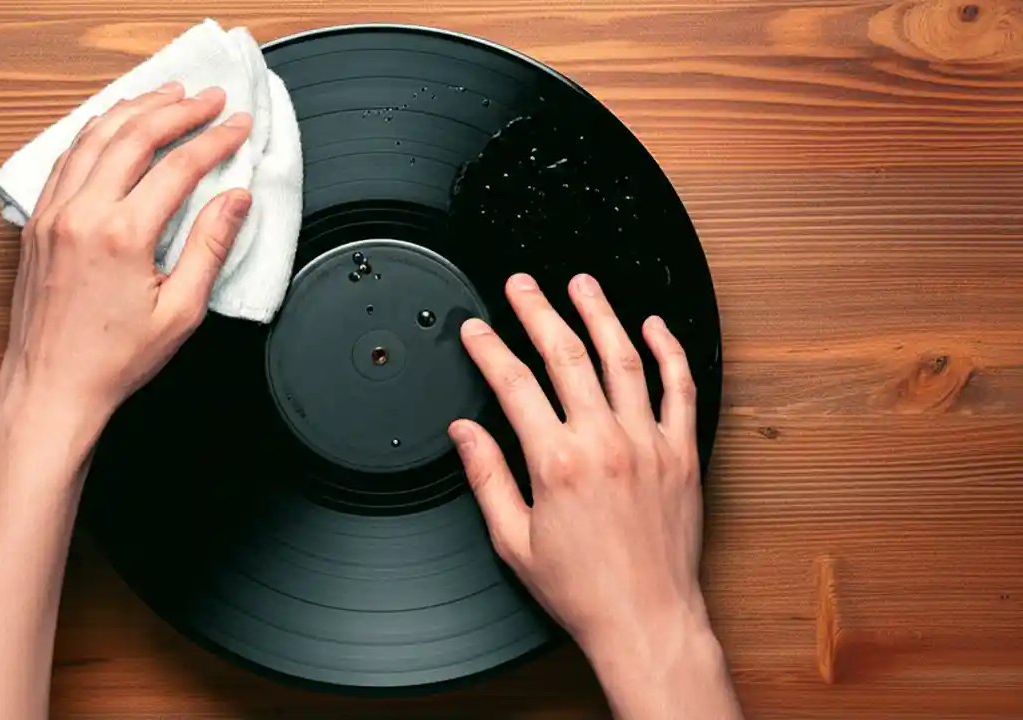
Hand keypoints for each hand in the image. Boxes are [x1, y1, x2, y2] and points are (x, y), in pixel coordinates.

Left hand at [0, 83, 253, 429]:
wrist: (51, 388)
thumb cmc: (112, 361)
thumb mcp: (181, 312)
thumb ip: (211, 246)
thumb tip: (236, 199)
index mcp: (122, 235)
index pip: (178, 167)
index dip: (215, 140)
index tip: (237, 127)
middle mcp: (82, 214)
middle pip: (135, 136)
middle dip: (178, 110)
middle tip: (209, 98)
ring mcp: (53, 214)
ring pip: (94, 137)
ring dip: (134, 108)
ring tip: (166, 95)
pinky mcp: (37, 222)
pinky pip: (66, 158)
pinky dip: (96, 131)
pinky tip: (114, 124)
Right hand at [449, 273, 737, 717]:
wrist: (646, 621)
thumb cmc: (580, 590)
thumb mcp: (513, 540)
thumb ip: (486, 477)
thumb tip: (463, 432)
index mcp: (556, 462)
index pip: (514, 384)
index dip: (489, 349)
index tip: (476, 330)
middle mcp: (604, 442)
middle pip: (566, 355)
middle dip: (538, 310)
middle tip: (521, 284)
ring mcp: (648, 443)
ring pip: (623, 358)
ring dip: (600, 313)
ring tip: (581, 284)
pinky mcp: (682, 453)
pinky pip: (680, 389)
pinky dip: (668, 351)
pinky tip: (653, 325)